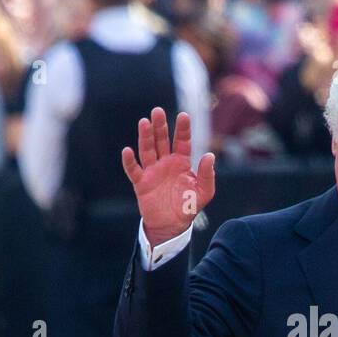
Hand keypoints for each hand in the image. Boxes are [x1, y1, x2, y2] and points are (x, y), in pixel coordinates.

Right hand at [121, 108, 215, 246]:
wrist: (172, 225)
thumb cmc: (189, 207)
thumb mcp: (204, 192)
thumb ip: (208, 174)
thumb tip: (209, 155)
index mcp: (181, 162)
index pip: (182, 141)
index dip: (182, 129)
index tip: (183, 115)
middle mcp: (166, 163)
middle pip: (161, 140)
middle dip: (160, 126)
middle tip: (157, 111)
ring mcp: (152, 171)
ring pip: (147, 150)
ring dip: (145, 137)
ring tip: (144, 122)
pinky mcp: (141, 183)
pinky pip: (133, 170)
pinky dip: (129, 161)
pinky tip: (127, 150)